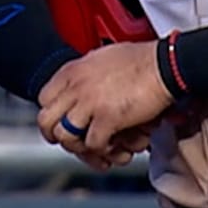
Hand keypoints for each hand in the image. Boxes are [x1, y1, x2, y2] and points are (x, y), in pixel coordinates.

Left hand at [36, 41, 172, 158]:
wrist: (164, 65)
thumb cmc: (141, 60)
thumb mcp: (102, 57)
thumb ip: (85, 71)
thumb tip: (78, 83)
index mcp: (73, 70)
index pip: (43, 98)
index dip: (51, 114)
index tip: (60, 121)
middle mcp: (76, 85)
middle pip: (46, 121)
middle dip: (56, 135)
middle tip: (70, 141)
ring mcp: (90, 102)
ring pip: (65, 136)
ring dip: (79, 146)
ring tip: (92, 147)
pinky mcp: (108, 118)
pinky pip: (92, 144)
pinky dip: (102, 150)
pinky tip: (112, 145)